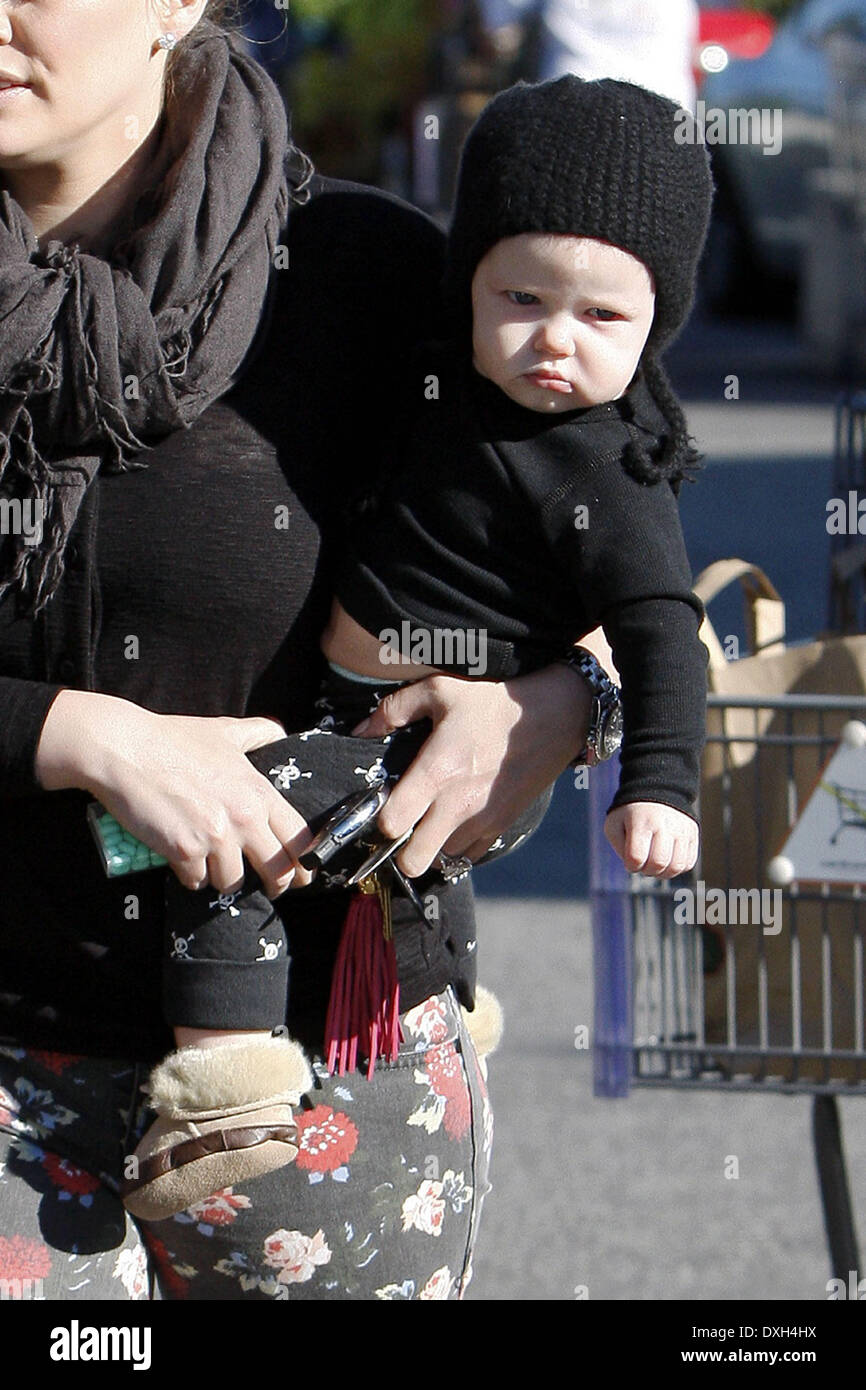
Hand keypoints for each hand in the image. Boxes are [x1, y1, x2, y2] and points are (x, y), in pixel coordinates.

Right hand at [36, 691, 313, 895]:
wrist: (124, 748)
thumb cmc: (172, 739)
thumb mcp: (223, 731)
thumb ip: (257, 733)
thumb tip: (279, 731)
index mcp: (258, 792)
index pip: (300, 837)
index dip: (305, 860)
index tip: (303, 872)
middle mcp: (245, 817)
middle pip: (278, 871)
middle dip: (276, 884)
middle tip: (271, 889)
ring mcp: (216, 837)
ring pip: (233, 883)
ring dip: (222, 879)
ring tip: (211, 865)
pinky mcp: (185, 852)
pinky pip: (196, 882)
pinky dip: (189, 876)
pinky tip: (182, 862)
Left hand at [351, 665, 591, 876]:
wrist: (554, 716)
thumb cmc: (494, 701)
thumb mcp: (440, 690)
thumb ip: (394, 709)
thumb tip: (362, 730)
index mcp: (436, 771)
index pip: (392, 823)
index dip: (379, 820)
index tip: (382, 807)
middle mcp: (457, 804)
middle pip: (414, 861)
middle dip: (400, 851)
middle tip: (401, 829)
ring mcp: (482, 819)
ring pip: (441, 857)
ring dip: (431, 844)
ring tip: (431, 818)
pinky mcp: (501, 825)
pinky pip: (470, 854)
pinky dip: (458, 844)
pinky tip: (456, 819)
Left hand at [604, 802, 698, 877]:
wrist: (656, 790)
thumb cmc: (631, 813)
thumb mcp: (614, 825)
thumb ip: (620, 848)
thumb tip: (635, 866)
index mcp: (641, 822)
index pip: (636, 858)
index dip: (631, 866)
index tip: (630, 860)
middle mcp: (664, 824)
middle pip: (658, 863)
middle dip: (647, 871)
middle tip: (643, 863)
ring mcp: (682, 829)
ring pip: (676, 867)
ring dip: (663, 873)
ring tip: (655, 864)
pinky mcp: (693, 834)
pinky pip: (688, 863)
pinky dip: (676, 868)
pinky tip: (667, 860)